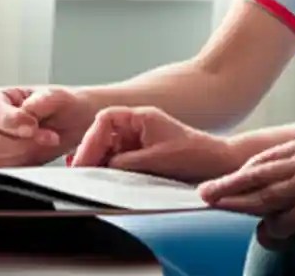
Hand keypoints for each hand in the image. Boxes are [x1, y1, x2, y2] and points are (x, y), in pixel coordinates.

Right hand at [0, 86, 95, 166]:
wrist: (77, 123)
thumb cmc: (63, 105)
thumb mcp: (59, 96)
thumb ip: (42, 100)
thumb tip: (27, 110)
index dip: (11, 122)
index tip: (33, 126)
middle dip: (20, 143)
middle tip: (48, 136)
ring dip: (27, 154)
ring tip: (49, 140)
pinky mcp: (4, 165)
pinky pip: (7, 173)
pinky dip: (28, 165)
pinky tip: (42, 153)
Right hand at [70, 106, 240, 182]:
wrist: (216, 164)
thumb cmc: (193, 155)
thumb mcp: (156, 159)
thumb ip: (125, 162)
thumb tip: (100, 167)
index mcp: (141, 116)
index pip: (106, 120)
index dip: (91, 140)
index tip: (83, 160)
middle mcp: (137, 125)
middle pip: (102, 134)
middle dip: (90, 152)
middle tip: (79, 173)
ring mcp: (138, 139)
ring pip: (108, 148)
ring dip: (97, 161)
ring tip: (86, 177)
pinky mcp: (141, 154)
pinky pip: (117, 159)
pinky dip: (107, 168)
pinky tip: (99, 178)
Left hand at [198, 132, 294, 250]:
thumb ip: (292, 175)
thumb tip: (256, 192)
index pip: (263, 158)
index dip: (240, 174)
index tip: (222, 182)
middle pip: (256, 173)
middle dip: (227, 185)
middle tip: (205, 193)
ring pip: (262, 197)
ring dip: (238, 206)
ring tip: (220, 208)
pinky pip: (280, 222)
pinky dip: (273, 232)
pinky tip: (275, 237)